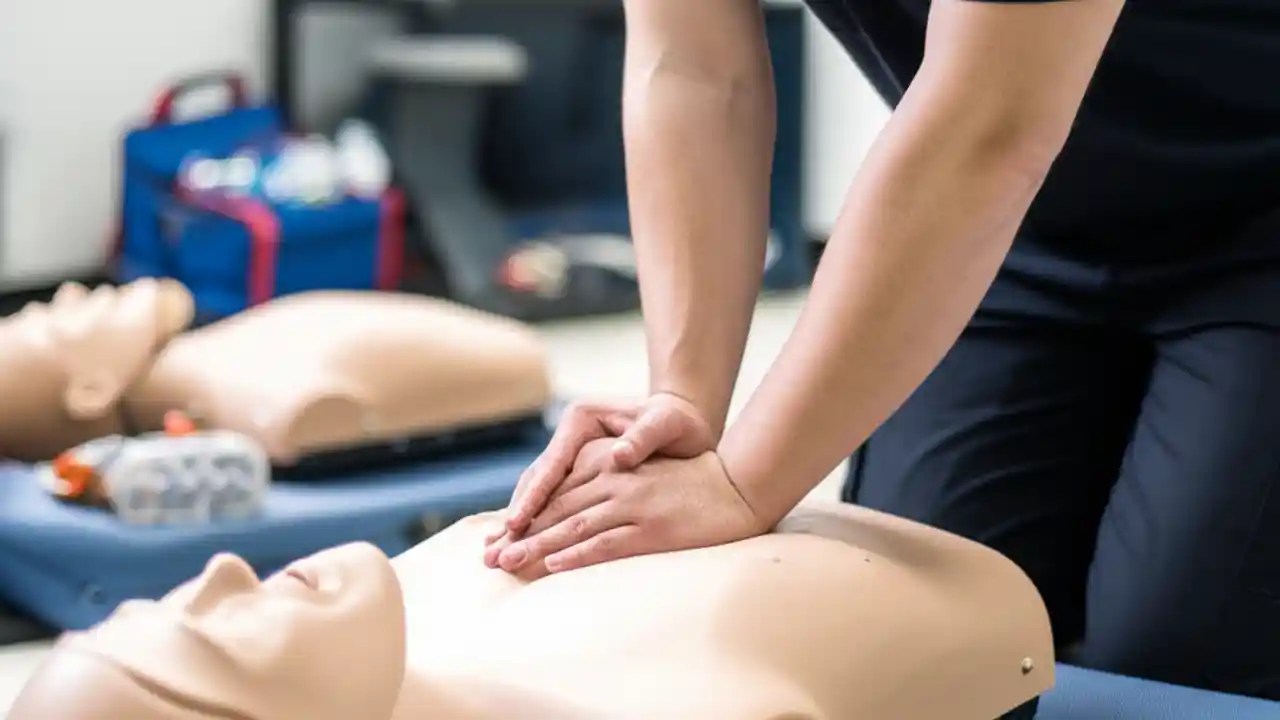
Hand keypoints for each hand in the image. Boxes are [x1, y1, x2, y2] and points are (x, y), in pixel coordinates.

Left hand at [491, 451, 767, 574]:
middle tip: (487, 558)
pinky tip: (554, 564)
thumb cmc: (688, 484)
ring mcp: (632, 505)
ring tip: (507, 563)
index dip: (522, 517)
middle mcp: (615, 482)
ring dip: (535, 546)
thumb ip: (606, 483)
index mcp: (609, 464)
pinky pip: (608, 542)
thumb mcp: (639, 473)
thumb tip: (569, 511)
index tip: (494, 538)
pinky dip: (578, 553)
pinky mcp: (651, 529)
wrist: (736, 487)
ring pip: (573, 526)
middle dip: (518, 535)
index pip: (555, 491)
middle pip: (555, 510)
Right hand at [493, 393, 715, 540]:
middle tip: (492, 550)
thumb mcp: (665, 425)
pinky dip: (534, 522)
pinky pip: (549, 500)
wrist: (682, 419)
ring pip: (536, 492)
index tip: (517, 522)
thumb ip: (643, 438)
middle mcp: (568, 436)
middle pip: (535, 481)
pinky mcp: (575, 471)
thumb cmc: (676, 422)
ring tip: (493, 553)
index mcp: (581, 420)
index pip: (551, 464)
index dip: (534, 496)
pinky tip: (519, 544)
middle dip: (515, 518)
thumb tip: (619, 456)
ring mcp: (568, 454)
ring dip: (517, 524)